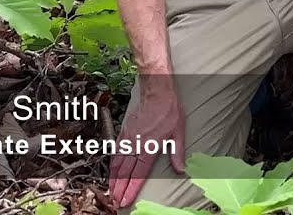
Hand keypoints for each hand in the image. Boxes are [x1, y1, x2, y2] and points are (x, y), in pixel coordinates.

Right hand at [109, 85, 185, 208]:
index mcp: (149, 147)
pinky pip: (115, 151)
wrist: (156, 91)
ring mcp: (128, 138)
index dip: (131, 189)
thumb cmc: (169, 111)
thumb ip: (177, 153)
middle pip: (124, 172)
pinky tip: (112, 171)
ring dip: (113, 179)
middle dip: (119, 188)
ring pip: (117, 163)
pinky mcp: (124, 132)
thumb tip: (181, 170)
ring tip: (111, 191)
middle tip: (115, 202)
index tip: (125, 201)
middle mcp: (136, 145)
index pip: (138, 174)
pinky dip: (112, 164)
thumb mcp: (179, 132)